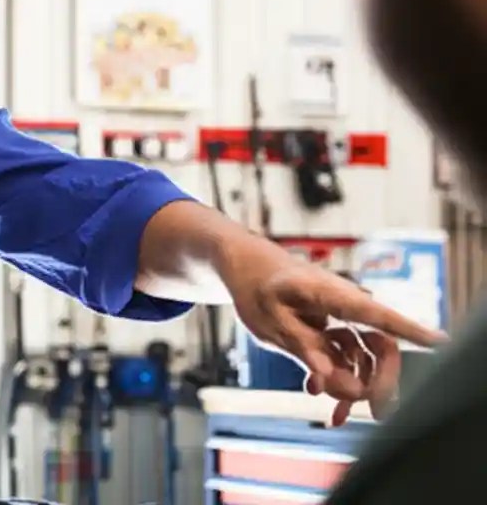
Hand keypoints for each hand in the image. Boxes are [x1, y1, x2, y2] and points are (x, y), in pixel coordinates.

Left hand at [223, 240, 446, 423]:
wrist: (247, 270)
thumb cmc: (258, 289)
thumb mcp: (273, 322)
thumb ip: (306, 351)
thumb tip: (340, 383)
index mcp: (334, 296)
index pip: (379, 316)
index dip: (411, 330)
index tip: (440, 343)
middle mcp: (346, 307)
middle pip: (381, 345)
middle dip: (381, 382)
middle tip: (376, 413)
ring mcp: (342, 319)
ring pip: (364, 358)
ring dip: (355, 388)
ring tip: (336, 417)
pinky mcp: (333, 330)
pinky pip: (346, 359)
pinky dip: (337, 380)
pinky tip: (325, 402)